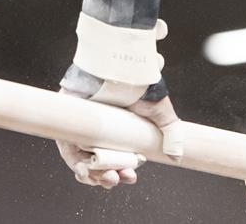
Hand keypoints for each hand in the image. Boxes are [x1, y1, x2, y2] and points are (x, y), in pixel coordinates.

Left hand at [55, 89, 180, 189]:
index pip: (118, 160)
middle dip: (109, 178)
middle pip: (100, 164)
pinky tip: (85, 171)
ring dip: (93, 176)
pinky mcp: (69, 122)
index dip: (123, 172)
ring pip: (83, 161)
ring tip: (106, 178)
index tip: (131, 176)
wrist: (123, 66)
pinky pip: (68, 149)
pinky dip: (74, 163)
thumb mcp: (160, 112)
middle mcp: (101, 132)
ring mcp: (84, 128)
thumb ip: (171, 133)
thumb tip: (177, 155)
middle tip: (118, 178)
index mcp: (120, 133)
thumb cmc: (141, 84)